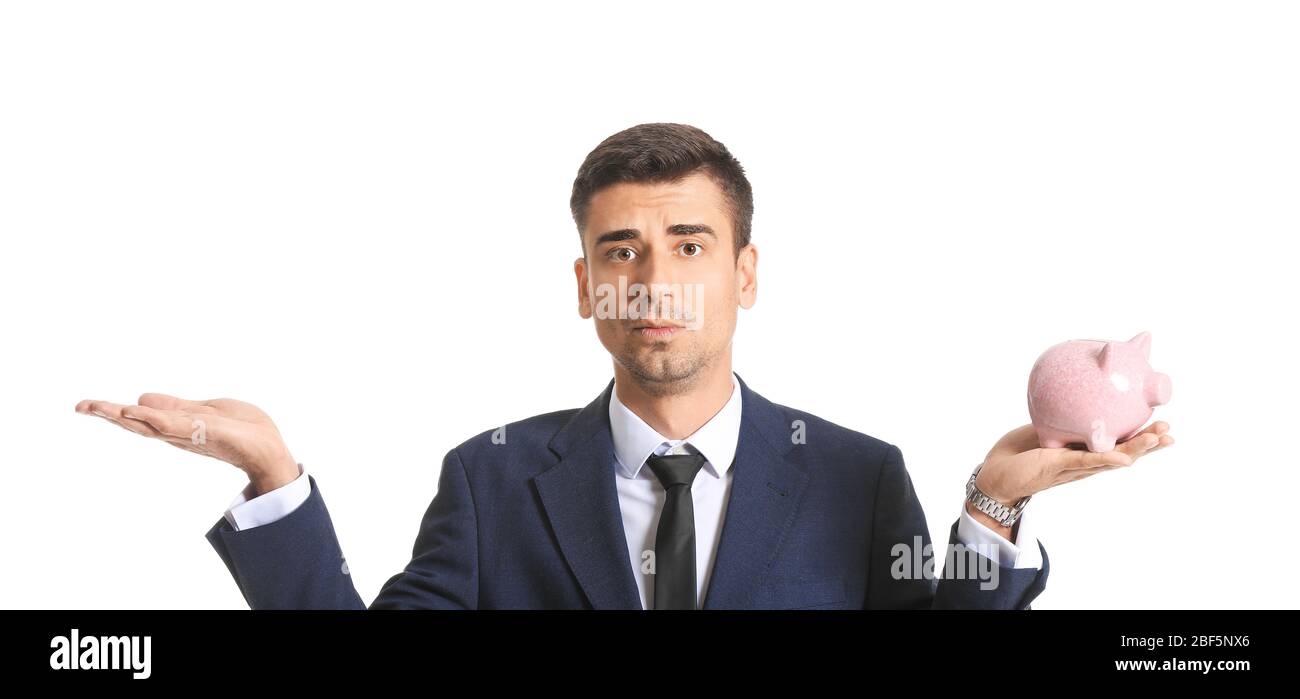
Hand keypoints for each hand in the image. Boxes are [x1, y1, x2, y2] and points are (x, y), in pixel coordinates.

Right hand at [75, 394, 299, 495]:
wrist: (269, 448)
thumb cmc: (242, 430)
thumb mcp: (204, 410)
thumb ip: (175, 407)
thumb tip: (141, 398)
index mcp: (176, 426)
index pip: (140, 417)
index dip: (113, 411)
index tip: (85, 405)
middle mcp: (177, 433)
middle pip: (136, 423)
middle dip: (108, 414)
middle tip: (80, 406)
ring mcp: (188, 434)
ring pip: (150, 425)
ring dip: (124, 416)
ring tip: (99, 407)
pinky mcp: (204, 432)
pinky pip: (174, 425)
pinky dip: (154, 418)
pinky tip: (136, 410)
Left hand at [975, 421, 1174, 505]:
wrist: (997, 473)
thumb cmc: (1024, 451)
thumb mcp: (1049, 427)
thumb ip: (1065, 415)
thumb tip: (1079, 388)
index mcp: (1086, 449)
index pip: (1121, 442)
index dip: (1143, 435)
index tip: (1165, 424)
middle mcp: (1086, 461)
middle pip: (1125, 453)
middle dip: (1149, 444)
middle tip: (1169, 432)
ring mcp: (1075, 466)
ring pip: (1112, 458)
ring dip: (1136, 450)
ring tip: (1157, 440)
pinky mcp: (1060, 466)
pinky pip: (1086, 461)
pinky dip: (1106, 460)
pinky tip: (1124, 460)